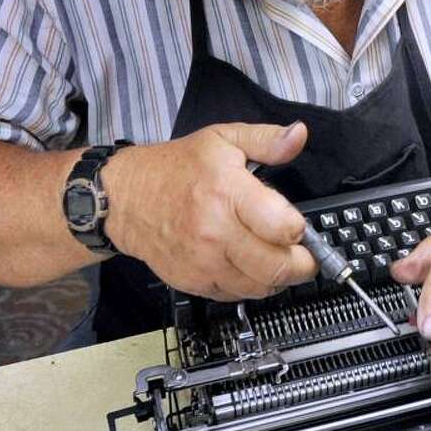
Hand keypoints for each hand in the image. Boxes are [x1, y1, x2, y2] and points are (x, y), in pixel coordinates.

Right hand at [100, 121, 316, 299]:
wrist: (125, 198)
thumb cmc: (176, 169)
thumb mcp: (223, 139)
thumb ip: (266, 139)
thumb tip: (299, 135)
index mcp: (228, 193)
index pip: (284, 227)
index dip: (301, 229)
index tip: (300, 226)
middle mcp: (216, 233)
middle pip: (278, 267)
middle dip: (302, 264)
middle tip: (305, 255)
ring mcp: (203, 262)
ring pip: (261, 287)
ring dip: (278, 278)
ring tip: (278, 259)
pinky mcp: (193, 282)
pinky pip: (236, 296)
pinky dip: (250, 285)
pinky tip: (249, 266)